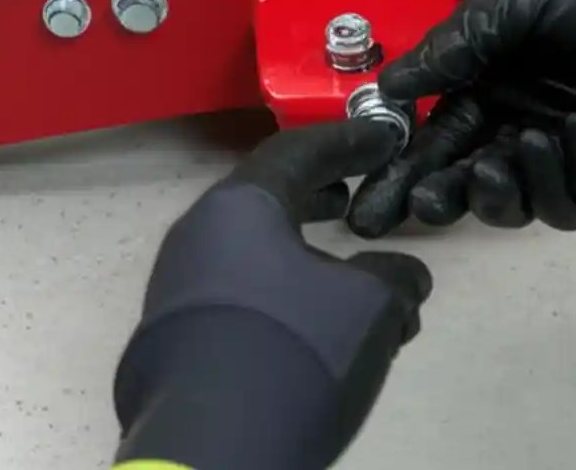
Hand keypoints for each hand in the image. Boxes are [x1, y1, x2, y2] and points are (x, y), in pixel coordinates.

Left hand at [113, 120, 432, 469]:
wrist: (214, 446)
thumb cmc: (296, 350)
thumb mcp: (371, 306)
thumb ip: (395, 278)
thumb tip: (403, 278)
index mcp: (238, 208)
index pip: (296, 153)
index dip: (347, 142)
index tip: (382, 136)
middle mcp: (196, 237)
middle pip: (262, 198)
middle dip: (313, 192)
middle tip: (352, 192)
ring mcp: (175, 289)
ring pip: (246, 250)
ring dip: (297, 248)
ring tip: (341, 266)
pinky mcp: (172, 337)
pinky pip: (233, 291)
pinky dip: (276, 287)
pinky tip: (309, 320)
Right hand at [346, 0, 575, 235]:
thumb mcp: (508, 7)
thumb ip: (449, 50)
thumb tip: (386, 88)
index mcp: (490, 93)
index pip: (436, 146)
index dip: (402, 177)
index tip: (370, 207)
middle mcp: (522, 130)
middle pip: (471, 189)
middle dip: (446, 201)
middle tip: (429, 205)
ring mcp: (571, 157)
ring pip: (526, 206)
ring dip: (513, 188)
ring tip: (523, 145)